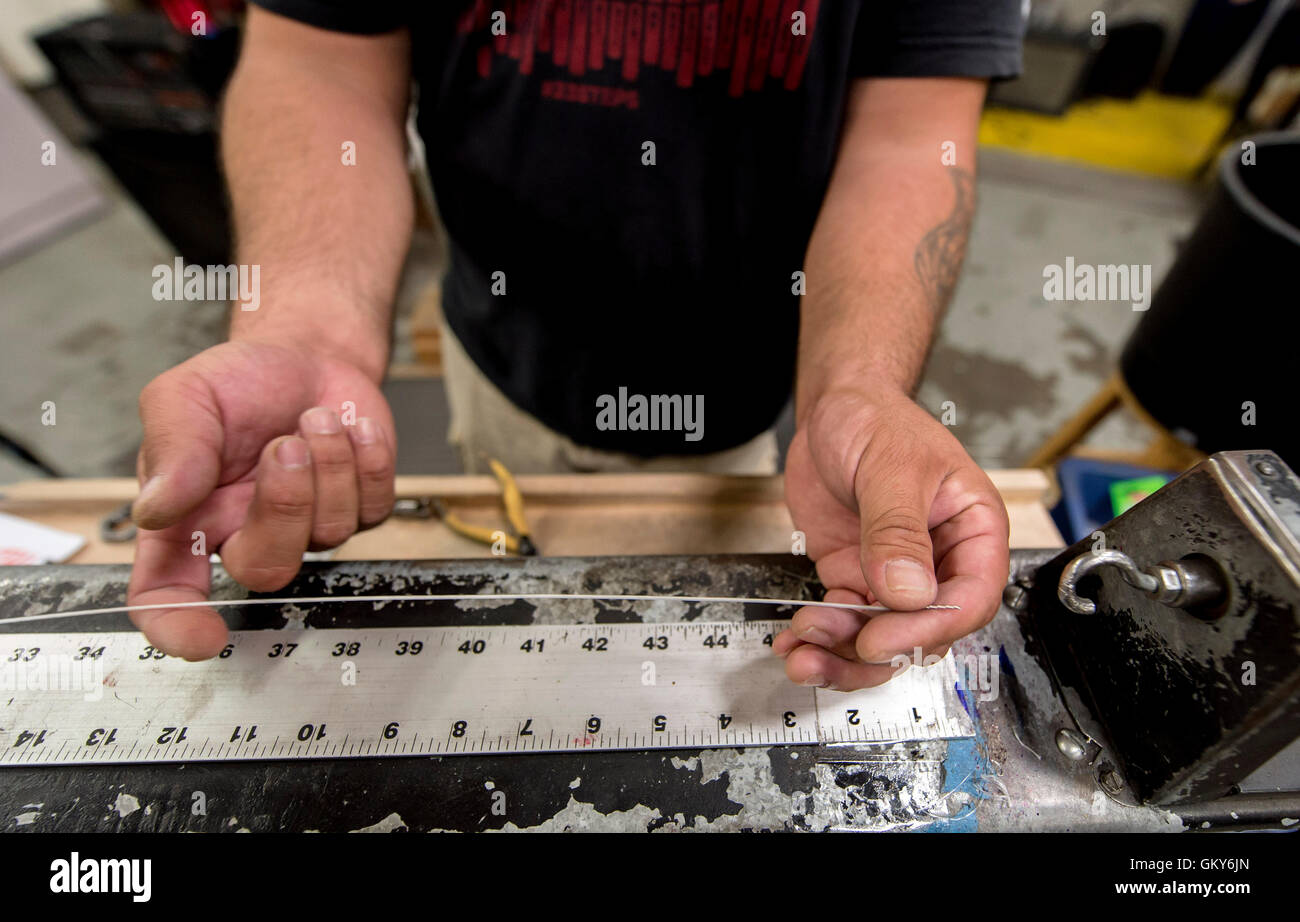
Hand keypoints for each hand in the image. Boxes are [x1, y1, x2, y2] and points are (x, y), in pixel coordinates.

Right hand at [127, 340, 396, 659]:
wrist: (304, 354)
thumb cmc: (238, 383)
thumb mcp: (184, 397)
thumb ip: (171, 450)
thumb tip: (156, 509)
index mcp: (187, 520)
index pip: (167, 593)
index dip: (178, 626)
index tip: (203, 637)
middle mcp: (245, 533)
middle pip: (267, 569)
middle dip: (285, 506)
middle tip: (286, 446)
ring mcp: (308, 527)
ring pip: (329, 534)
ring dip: (329, 466)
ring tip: (315, 418)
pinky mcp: (360, 509)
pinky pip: (374, 509)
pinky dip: (368, 461)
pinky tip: (351, 427)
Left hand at [776, 388, 1008, 689]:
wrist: (833, 409)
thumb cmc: (878, 419)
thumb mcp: (892, 467)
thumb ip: (898, 530)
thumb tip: (907, 590)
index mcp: (972, 531)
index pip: (969, 598)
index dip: (929, 628)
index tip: (882, 638)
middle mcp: (939, 560)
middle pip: (924, 631)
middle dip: (876, 650)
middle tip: (832, 647)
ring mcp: (896, 572)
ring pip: (883, 635)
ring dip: (842, 652)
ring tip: (802, 650)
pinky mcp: (856, 575)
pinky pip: (846, 620)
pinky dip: (820, 636)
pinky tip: (794, 640)